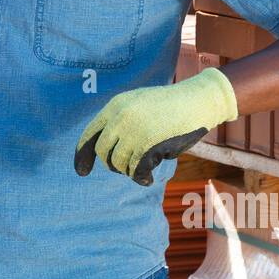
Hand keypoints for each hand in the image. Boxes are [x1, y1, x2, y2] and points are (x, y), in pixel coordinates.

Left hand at [74, 68, 237, 185]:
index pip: (89, 134)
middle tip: (125, 167)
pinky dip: (140, 178)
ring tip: (143, 166)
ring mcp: (134, 132)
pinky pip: (136, 171)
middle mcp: (120, 118)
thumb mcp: (137, 103)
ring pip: (120, 164)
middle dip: (112, 165)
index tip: (81, 171)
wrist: (197, 100)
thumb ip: (119, 120)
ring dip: (130, 170)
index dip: (82, 155)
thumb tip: (104, 151)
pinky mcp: (149, 146)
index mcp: (115, 106)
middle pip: (103, 153)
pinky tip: (147, 178)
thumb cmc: (169, 105)